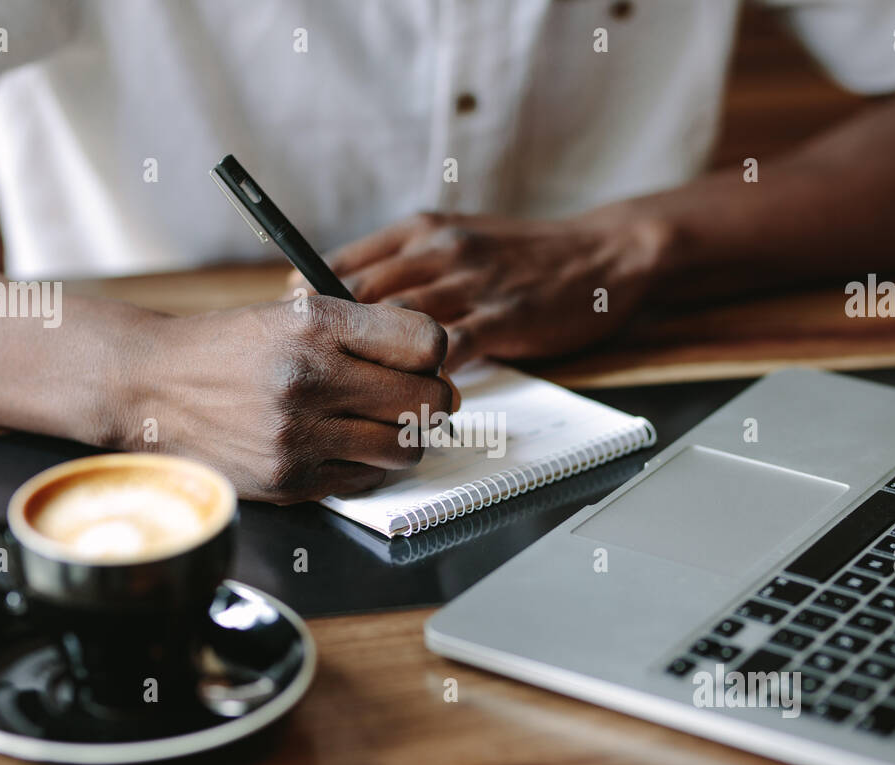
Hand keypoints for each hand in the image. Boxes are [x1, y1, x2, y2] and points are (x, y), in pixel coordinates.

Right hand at [116, 297, 452, 503]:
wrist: (149, 387)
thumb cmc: (228, 348)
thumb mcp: (292, 313)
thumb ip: (364, 330)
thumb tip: (436, 363)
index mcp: (315, 323)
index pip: (426, 343)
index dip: (433, 353)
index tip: (421, 361)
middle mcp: (308, 378)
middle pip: (427, 401)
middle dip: (433, 400)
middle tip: (417, 398)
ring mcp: (298, 435)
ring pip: (405, 449)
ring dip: (404, 438)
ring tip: (381, 423)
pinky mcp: (289, 478)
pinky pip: (365, 478)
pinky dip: (366, 464)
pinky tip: (342, 444)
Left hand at [290, 211, 668, 369]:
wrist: (602, 251)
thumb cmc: (523, 255)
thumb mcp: (457, 240)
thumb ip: (407, 266)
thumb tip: (346, 301)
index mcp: (419, 231)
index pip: (341, 263)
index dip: (308, 302)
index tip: (291, 336)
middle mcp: (437, 251)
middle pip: (358, 295)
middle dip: (327, 341)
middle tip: (307, 378)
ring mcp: (469, 283)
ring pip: (395, 326)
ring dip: (369, 366)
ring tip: (347, 400)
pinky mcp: (501, 316)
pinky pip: (447, 352)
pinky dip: (422, 380)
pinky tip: (409, 403)